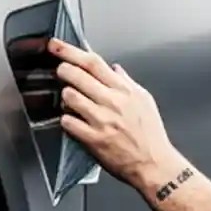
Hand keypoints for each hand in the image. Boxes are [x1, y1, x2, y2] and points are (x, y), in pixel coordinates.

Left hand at [49, 38, 179, 186]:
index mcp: (124, 90)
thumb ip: (127, 82)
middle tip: (60, 71)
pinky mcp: (93, 139)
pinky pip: (68, 122)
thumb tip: (114, 69)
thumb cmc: (151, 135)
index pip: (93, 62)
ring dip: (65, 96)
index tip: (56, 46)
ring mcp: (101, 120)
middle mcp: (112, 102)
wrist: (154, 164)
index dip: (70, 51)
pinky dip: (66, 120)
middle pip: (77, 75)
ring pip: (70, 97)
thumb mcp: (144, 101)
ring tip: (71, 101)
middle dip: (63, 69)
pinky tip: (73, 121)